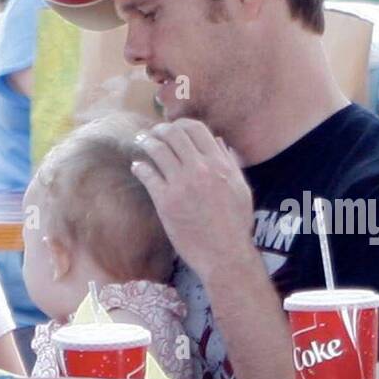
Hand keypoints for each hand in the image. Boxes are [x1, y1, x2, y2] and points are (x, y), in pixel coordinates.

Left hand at [131, 119, 255, 278]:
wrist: (225, 254)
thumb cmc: (236, 224)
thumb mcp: (241, 188)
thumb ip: (230, 163)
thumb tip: (218, 142)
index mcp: (219, 164)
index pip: (196, 129)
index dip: (181, 124)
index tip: (174, 128)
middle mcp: (200, 169)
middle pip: (173, 134)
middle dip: (160, 130)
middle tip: (153, 134)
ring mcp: (181, 185)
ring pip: (157, 150)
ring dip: (147, 142)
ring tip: (141, 143)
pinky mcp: (165, 202)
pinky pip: (147, 175)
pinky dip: (140, 167)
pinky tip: (137, 167)